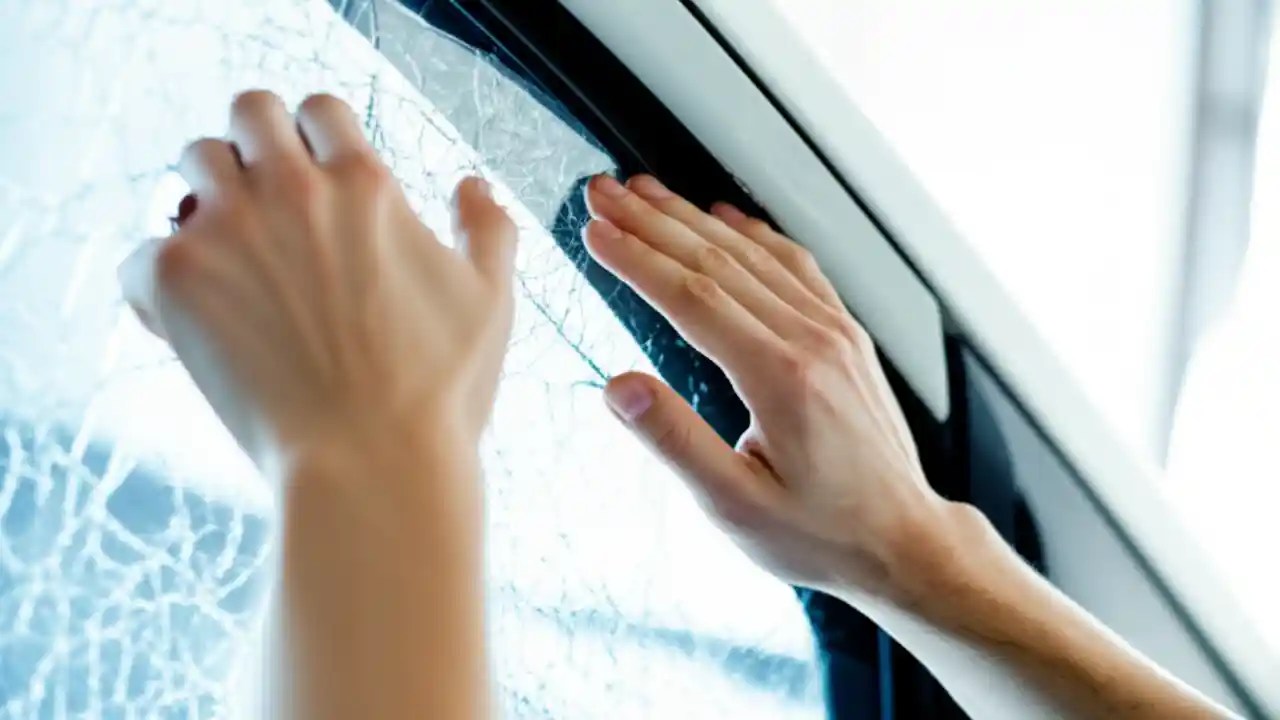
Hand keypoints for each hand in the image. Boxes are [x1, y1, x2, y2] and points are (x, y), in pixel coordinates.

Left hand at [118, 91, 517, 473]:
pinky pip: (140, 251)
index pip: (321, 109)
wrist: (371, 466)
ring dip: (206, 197)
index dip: (319, 136)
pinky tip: (189, 321)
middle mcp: (291, 189)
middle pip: (249, 112)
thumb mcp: (490, 303)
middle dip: (255, 144)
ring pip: (190, 165)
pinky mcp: (174, 280)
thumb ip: (489, 230)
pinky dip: (159, 280)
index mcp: (365, 185)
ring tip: (227, 256)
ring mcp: (226, 230)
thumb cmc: (438, 393)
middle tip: (264, 199)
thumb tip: (472, 184)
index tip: (318, 174)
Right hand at [584, 174, 950, 599]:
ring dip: (693, 218)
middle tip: (603, 192)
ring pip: (754, 255)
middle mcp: (812, 341)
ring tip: (645, 193)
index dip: (636, 260)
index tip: (594, 231)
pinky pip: (797, 267)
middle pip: (717, 261)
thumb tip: (618, 387)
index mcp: (780, 378)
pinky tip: (727, 217)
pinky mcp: (846, 337)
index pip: (691, 297)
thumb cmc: (820, 533)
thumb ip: (675, 440)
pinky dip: (755, 234)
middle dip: (651, 222)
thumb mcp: (735, 505)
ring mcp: (835, 333)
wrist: (903, 542)